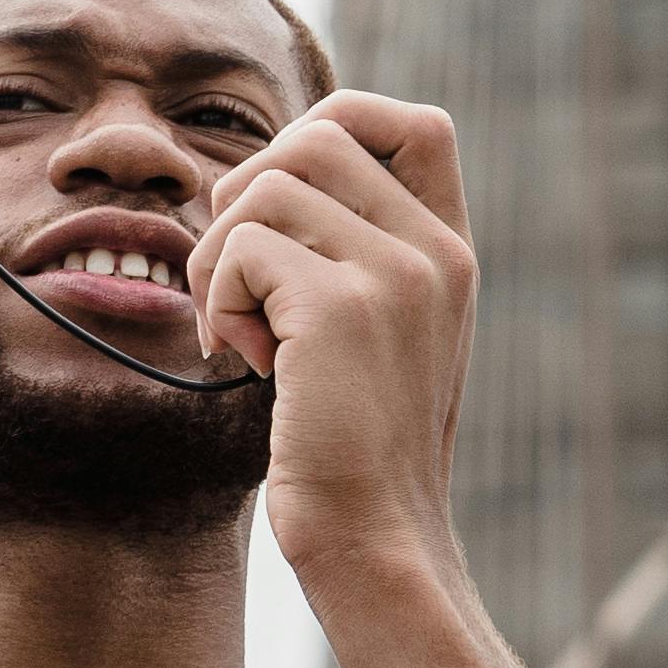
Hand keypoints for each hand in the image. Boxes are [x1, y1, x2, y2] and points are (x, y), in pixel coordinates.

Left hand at [196, 93, 476, 594]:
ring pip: (266, 185)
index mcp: (451, 253)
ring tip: (238, 327)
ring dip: (220, 252)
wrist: (375, 542)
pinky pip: (241, 247)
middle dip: (250, 191)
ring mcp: (394, 276)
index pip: (415, 124)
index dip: (338, 128)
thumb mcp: (382, 334)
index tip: (287, 205)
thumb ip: (359, 255)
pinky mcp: (339, 310)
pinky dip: (216, 297)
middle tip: (241, 275)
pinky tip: (243, 358)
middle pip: (319, 134)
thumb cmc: (355, 446)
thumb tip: (269, 176)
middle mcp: (434, 253)